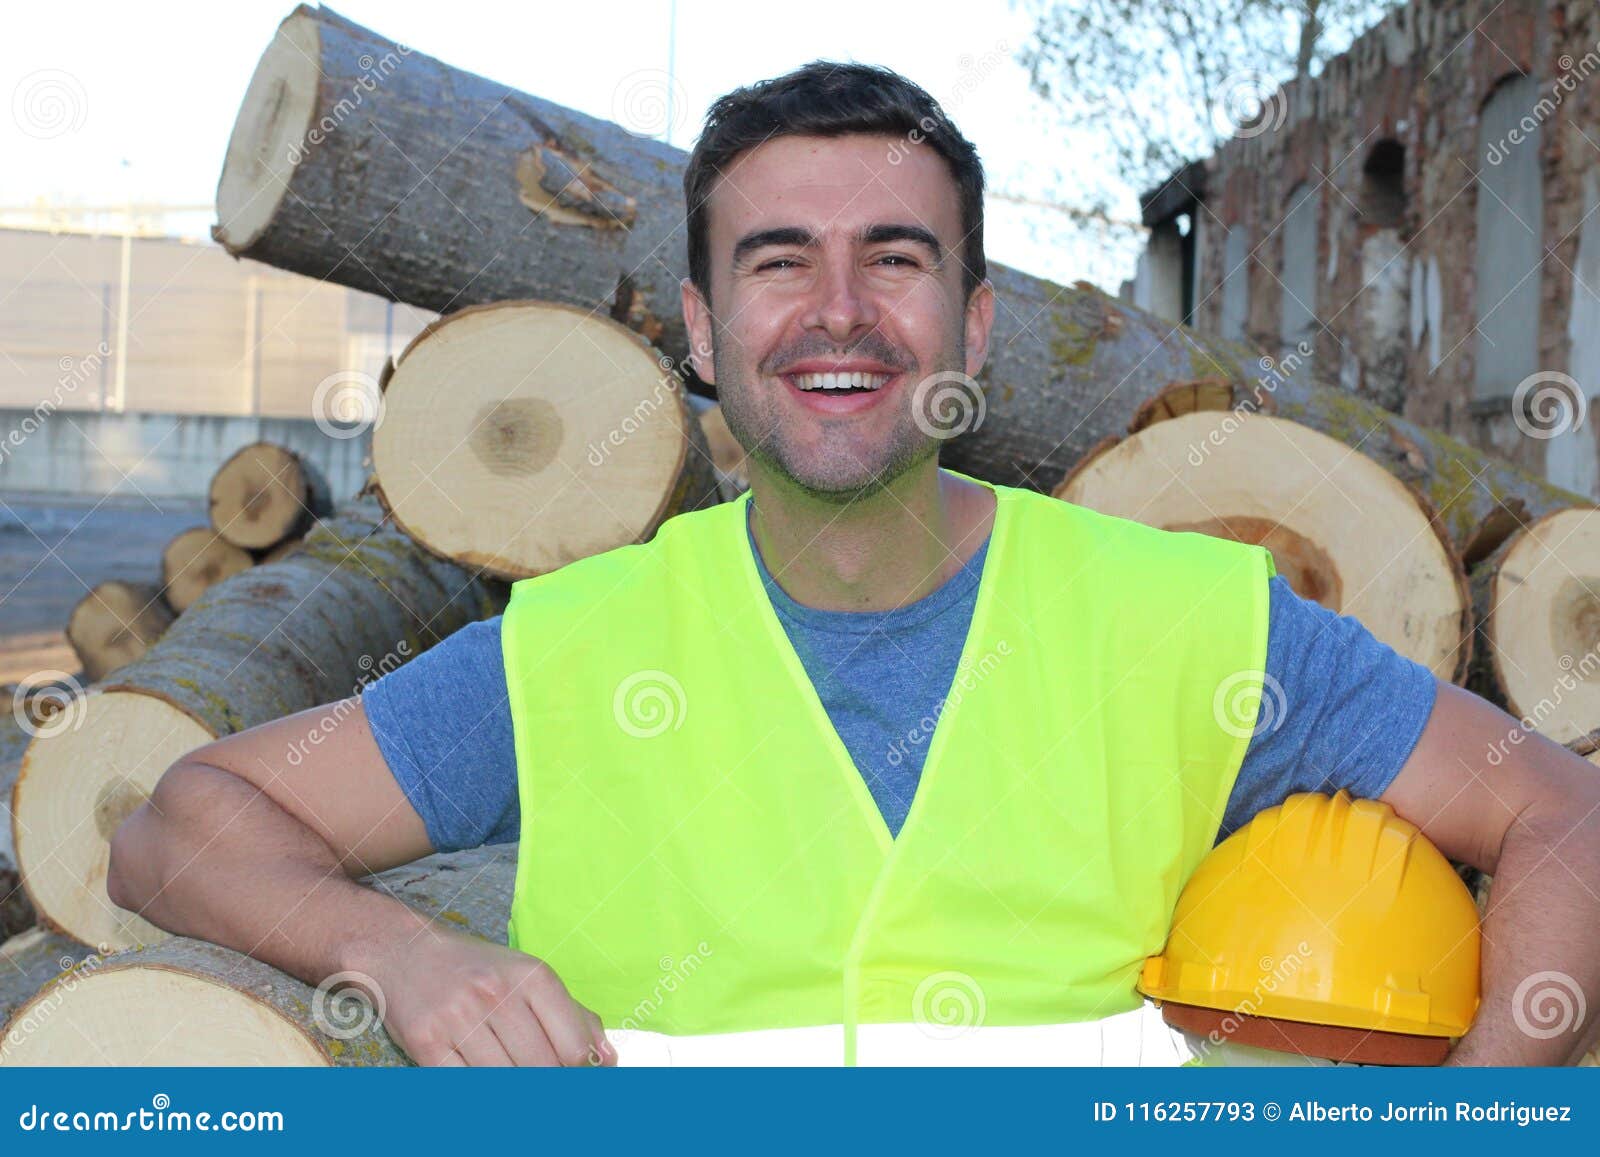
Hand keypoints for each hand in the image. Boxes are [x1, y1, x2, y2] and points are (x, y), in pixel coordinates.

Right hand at [363, 928, 615, 1066]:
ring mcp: (459, 1019)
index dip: (579, 1077)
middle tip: (545, 1087)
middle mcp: (497, 994)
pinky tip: (483, 1080)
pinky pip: (464, 1088)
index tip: (576, 1084)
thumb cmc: (477, 968)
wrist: (405, 951)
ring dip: (513, 1091)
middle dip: (549, 1087)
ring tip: (512, 1078)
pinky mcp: (426, 1042)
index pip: (572, 1049)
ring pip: (504, 1083)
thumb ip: (573, 1015)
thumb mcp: (529, 975)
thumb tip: (606, 1060)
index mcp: (532, 976)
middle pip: (541, 1070)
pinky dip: (478, 1092)